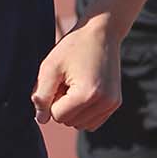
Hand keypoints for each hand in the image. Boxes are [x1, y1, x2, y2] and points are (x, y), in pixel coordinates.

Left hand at [31, 15, 120, 130]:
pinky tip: (83, 92)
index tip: (58, 80)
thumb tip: (42, 120)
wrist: (102, 32)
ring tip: (75, 85)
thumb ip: (41, 95)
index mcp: (87, 94)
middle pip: (69, 122)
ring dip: (72, 110)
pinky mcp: (115, 103)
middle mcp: (104, 103)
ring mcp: (112, 104)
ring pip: (80, 125)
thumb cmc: (73, 47)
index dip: (51, 99)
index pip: (57, 116)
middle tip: (67, 80)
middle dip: (62, 104)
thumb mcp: (50, 67)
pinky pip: (92, 122)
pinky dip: (83, 112)